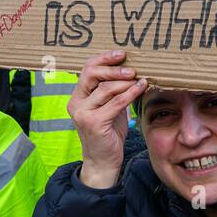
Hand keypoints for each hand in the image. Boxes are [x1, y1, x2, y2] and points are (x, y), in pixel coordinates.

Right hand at [68, 50, 146, 189]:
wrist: (103, 161)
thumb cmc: (108, 134)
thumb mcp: (109, 108)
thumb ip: (113, 91)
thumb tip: (131, 70)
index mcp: (77, 97)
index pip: (87, 69)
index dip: (104, 59)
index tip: (121, 54)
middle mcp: (76, 103)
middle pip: (92, 74)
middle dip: (113, 68)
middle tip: (132, 68)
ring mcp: (83, 113)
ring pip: (105, 88)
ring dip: (125, 81)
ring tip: (139, 78)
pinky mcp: (93, 123)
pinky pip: (115, 103)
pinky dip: (130, 93)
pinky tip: (141, 87)